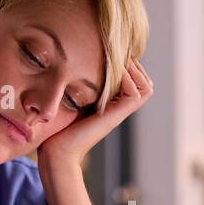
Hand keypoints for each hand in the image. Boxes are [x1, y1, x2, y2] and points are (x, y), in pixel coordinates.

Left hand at [38, 56, 153, 167]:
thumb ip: (79, 84)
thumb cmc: (58, 129)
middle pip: (145, 82)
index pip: (135, 79)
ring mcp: (119, 113)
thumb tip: (72, 61)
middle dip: (135, 64)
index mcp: (112, 104)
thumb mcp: (70, 99)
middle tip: (116, 53)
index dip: (129, 64)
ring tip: (116, 60)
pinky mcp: (115, 117)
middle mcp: (119, 108)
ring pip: (146, 87)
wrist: (57, 153)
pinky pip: (135, 93)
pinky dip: (127, 78)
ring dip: (133, 70)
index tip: (111, 51)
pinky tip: (110, 71)